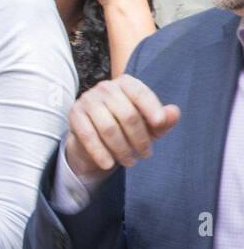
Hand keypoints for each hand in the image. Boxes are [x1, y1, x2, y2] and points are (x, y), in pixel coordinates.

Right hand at [63, 74, 179, 181]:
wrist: (94, 137)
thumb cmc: (126, 127)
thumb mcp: (148, 124)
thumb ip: (163, 119)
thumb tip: (174, 113)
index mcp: (125, 83)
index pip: (140, 93)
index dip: (151, 108)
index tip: (160, 124)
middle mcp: (105, 87)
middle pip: (126, 114)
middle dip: (139, 138)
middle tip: (145, 155)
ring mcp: (87, 100)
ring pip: (108, 128)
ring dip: (121, 149)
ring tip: (130, 162)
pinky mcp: (74, 114)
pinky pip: (88, 135)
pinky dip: (100, 152)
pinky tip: (109, 164)